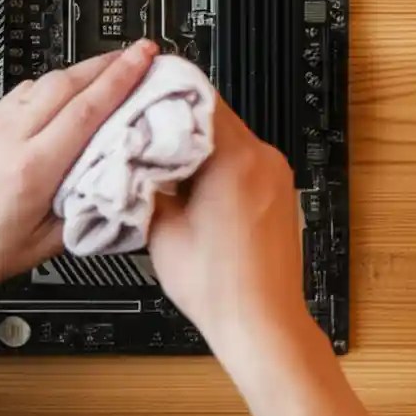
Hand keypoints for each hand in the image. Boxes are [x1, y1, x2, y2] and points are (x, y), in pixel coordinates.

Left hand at [0, 40, 159, 292]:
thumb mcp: (48, 242)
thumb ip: (88, 208)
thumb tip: (121, 182)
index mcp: (31, 168)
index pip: (86, 109)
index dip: (121, 78)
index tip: (143, 58)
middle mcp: (8, 136)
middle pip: (67, 82)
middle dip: (106, 63)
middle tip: (136, 54)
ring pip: (43, 82)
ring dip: (80, 72)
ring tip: (107, 72)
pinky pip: (22, 93)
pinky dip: (51, 87)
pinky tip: (64, 94)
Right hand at [148, 98, 307, 350]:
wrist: (261, 322)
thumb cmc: (219, 287)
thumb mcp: (162, 229)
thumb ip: (148, 183)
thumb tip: (137, 159)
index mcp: (235, 159)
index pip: (197, 98)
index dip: (164, 93)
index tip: (141, 93)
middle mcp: (263, 159)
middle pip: (213, 115)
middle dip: (176, 121)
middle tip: (143, 131)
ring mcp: (276, 175)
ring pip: (229, 137)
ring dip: (197, 143)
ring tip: (164, 164)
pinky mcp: (279, 192)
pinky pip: (244, 160)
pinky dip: (217, 163)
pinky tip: (192, 187)